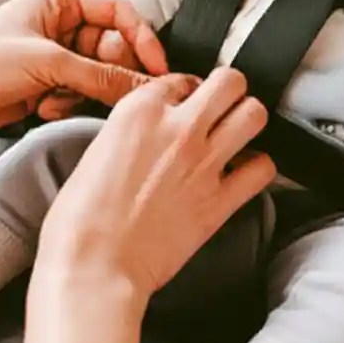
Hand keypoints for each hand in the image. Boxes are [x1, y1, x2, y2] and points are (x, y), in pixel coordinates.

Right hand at [36, 68, 275, 298]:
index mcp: (139, 110)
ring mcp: (204, 162)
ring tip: (238, 131)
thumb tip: (147, 133)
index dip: (183, 91)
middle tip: (221, 106)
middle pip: (228, 82)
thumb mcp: (95, 150)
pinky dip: (258, 167)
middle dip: (228, 90)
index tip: (183, 104)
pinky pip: (263, 169)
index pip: (180, 78)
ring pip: (253, 114)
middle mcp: (177, 128)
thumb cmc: (80, 218)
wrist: (94, 264)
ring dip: (248, 119)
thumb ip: (129, 131)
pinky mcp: (220, 201)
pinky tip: (245, 172)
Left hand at [38, 19, 166, 118]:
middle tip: (128, 94)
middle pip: (111, 48)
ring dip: (85, 94)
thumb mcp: (47, 61)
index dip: (140, 37)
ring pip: (96, 77)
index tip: (157, 67)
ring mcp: (51, 60)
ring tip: (66, 100)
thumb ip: (100, 75)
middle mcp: (57, 28)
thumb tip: (142, 86)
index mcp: (57, 3)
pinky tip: (47, 108)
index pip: (116, 11)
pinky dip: (66, 105)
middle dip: (115, 74)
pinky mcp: (44, 89)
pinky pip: (77, 97)